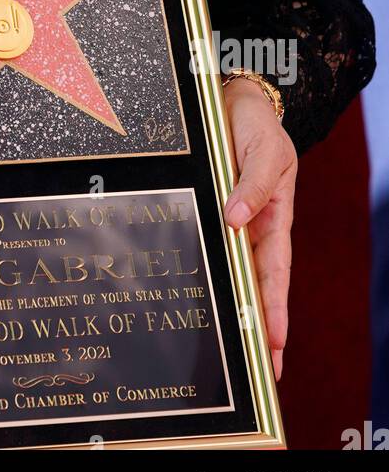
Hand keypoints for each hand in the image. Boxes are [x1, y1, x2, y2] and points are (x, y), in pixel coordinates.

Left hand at [221, 76, 297, 381]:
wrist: (235, 100)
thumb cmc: (256, 127)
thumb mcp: (264, 152)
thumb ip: (252, 186)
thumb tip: (236, 221)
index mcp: (274, 218)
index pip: (275, 273)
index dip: (275, 309)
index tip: (276, 343)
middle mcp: (253, 228)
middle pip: (257, 286)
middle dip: (261, 328)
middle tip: (259, 371)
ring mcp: (232, 224)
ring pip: (232, 274)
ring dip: (232, 309)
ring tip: (230, 351)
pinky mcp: (210, 211)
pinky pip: (207, 247)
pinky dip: (206, 274)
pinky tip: (195, 299)